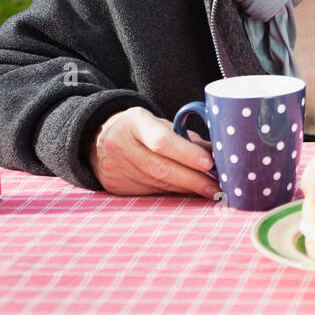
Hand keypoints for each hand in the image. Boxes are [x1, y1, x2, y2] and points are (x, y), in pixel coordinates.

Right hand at [88, 106, 220, 198]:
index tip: (208, 163)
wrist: (97, 140)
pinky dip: (173, 192)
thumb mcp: (158, 123)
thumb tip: (217, 153)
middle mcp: (121, 144)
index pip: (161, 141)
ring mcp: (115, 168)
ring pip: (158, 183)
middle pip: (161, 168)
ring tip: (209, 190)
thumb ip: (185, 137)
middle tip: (217, 186)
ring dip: (187, 188)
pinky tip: (189, 192)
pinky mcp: (116, 186)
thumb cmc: (140, 130)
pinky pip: (151, 191)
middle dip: (193, 179)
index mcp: (134, 122)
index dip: (186, 154)